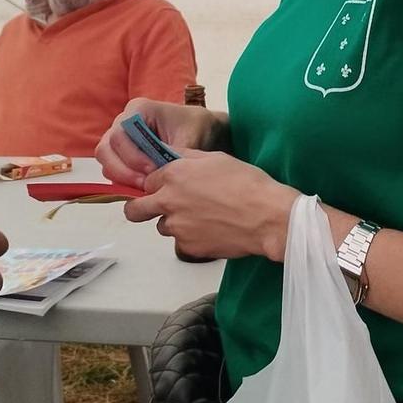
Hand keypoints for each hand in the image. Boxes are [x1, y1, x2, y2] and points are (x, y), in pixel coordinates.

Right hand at [95, 98, 227, 185]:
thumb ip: (175, 154)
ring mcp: (120, 139)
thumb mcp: (192, 137)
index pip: (120, 134)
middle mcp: (124, 122)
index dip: (132, 156)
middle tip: (146, 185)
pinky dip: (125, 182)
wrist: (203, 131)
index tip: (153, 171)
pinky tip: (145, 189)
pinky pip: (114, 171)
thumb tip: (160, 173)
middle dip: (124, 171)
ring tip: (146, 189)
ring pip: (106, 162)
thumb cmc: (197, 128)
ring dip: (123, 178)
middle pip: (106, 149)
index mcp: (138, 110)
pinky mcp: (123, 155)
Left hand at [120, 152, 296, 260]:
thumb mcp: (216, 158)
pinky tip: (213, 230)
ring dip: (174, 223)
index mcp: (174, 174)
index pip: (147, 180)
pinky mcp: (188, 247)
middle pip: (135, 210)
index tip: (164, 186)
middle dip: (139, 208)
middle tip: (152, 208)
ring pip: (162, 226)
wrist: (267, 217)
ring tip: (201, 218)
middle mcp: (168, 201)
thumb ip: (187, 157)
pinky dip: (192, 238)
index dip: (156, 183)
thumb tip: (170, 155)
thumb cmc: (247, 184)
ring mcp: (177, 227)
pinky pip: (181, 242)